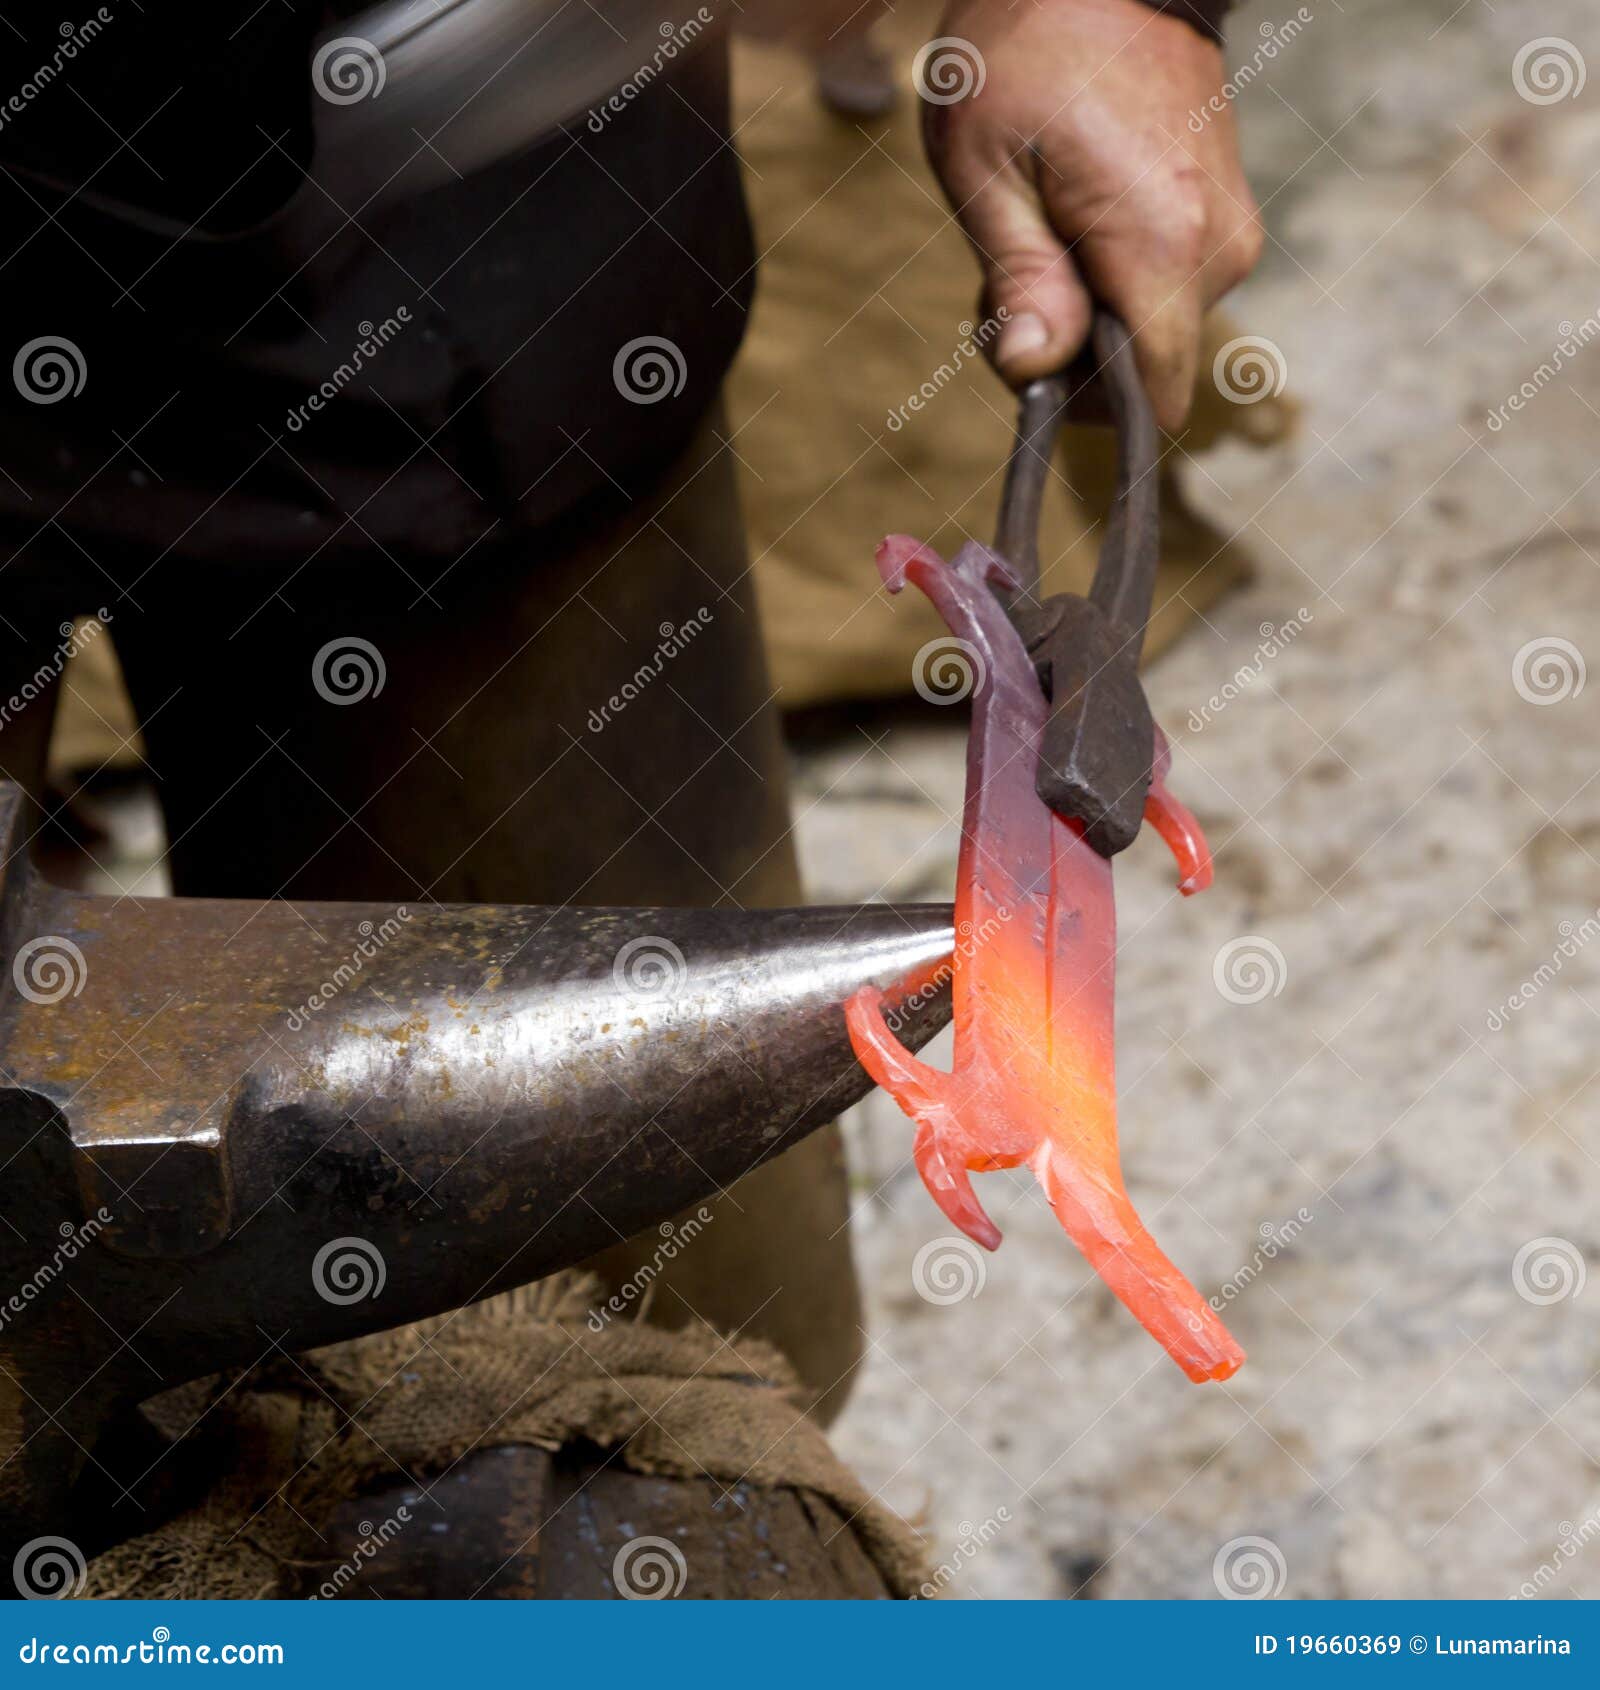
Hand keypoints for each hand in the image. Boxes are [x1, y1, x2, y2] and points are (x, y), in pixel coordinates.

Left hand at [920, 0, 1261, 429]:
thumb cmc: (1027, 54)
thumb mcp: (987, 170)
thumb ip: (1020, 282)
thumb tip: (1036, 373)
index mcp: (1163, 244)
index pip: (1152, 398)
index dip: (1088, 409)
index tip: (1034, 361)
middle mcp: (1217, 249)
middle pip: (1144, 370)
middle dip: (1070, 350)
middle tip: (1011, 275)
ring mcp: (1230, 232)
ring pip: (1151, 332)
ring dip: (1086, 311)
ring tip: (1040, 228)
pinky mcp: (1225, 216)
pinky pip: (1166, 289)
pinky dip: (1113, 278)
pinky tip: (1075, 217)